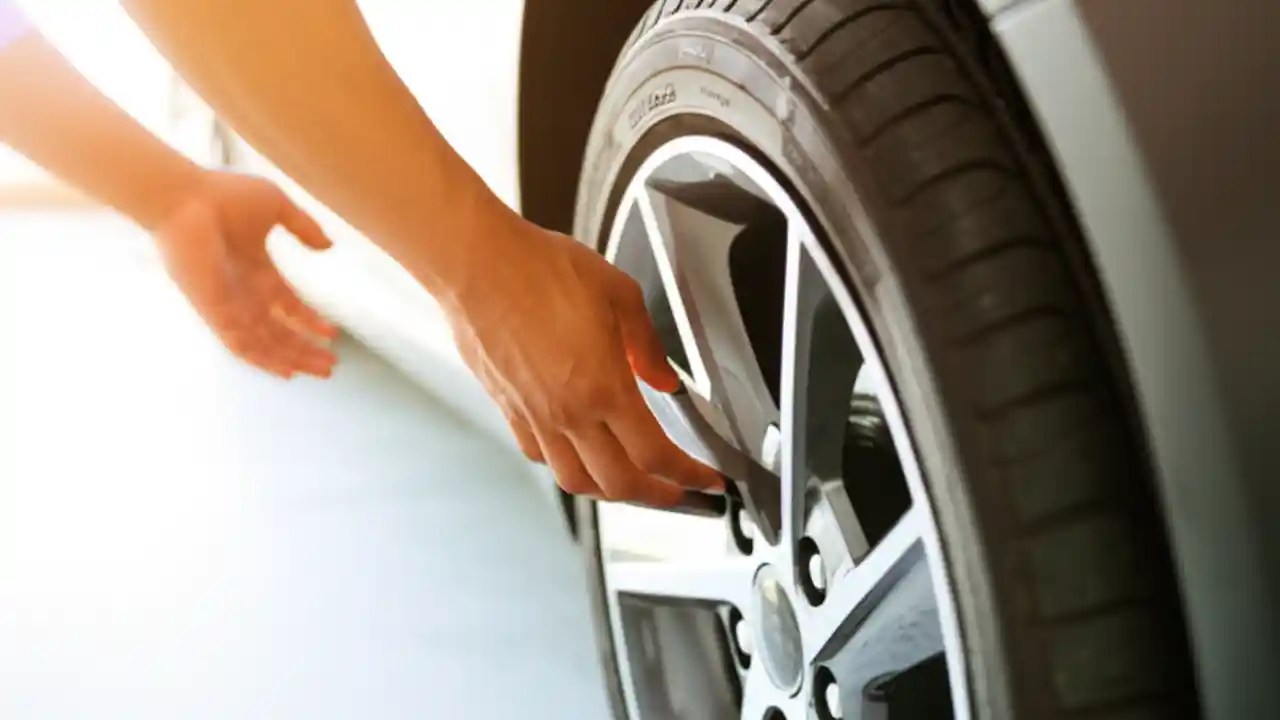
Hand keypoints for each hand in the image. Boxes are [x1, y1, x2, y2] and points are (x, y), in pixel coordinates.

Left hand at [153, 171, 337, 378]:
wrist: (182, 198)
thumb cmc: (223, 196)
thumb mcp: (275, 206)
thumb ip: (303, 227)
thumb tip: (328, 246)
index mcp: (257, 271)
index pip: (287, 306)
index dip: (309, 322)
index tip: (331, 333)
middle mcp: (244, 293)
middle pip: (279, 332)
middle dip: (306, 349)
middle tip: (331, 365)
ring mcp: (229, 304)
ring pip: (265, 343)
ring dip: (294, 359)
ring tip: (321, 371)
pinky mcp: (215, 310)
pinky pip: (241, 344)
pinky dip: (264, 360)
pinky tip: (286, 370)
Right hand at [441, 210, 723, 505]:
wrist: (477, 264)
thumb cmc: (539, 270)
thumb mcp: (618, 294)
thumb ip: (647, 345)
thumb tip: (663, 379)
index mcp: (602, 387)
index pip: (655, 455)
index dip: (688, 477)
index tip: (705, 480)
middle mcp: (567, 413)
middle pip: (619, 483)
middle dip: (657, 497)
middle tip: (678, 493)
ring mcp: (534, 416)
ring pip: (576, 481)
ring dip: (610, 491)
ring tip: (631, 483)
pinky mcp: (508, 409)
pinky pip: (540, 456)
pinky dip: (566, 466)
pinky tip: (578, 454)